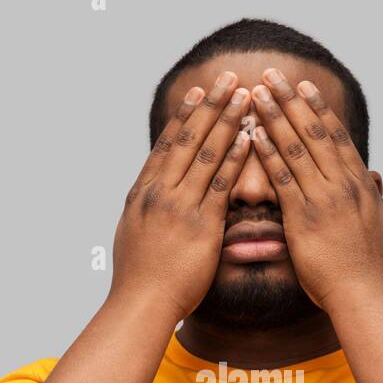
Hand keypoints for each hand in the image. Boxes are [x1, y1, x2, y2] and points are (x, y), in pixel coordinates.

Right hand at [111, 71, 252, 319]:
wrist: (141, 304)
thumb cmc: (139, 280)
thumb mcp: (134, 236)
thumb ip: (145, 213)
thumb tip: (150, 201)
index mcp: (142, 194)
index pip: (166, 145)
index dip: (184, 117)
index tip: (198, 94)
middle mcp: (159, 193)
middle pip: (187, 139)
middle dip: (209, 106)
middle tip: (227, 78)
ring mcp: (178, 206)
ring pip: (205, 153)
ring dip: (227, 121)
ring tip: (245, 95)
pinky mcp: (199, 225)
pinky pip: (220, 183)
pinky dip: (234, 157)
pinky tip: (249, 136)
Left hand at [249, 67, 382, 310]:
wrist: (365, 295)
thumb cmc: (370, 267)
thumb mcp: (379, 223)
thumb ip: (374, 196)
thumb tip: (375, 177)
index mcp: (359, 184)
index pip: (337, 137)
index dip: (319, 109)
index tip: (305, 87)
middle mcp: (343, 184)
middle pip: (315, 132)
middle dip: (292, 101)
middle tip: (273, 75)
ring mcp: (324, 198)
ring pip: (297, 147)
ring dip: (275, 116)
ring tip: (256, 93)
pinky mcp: (304, 217)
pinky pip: (283, 178)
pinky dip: (267, 153)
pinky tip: (252, 134)